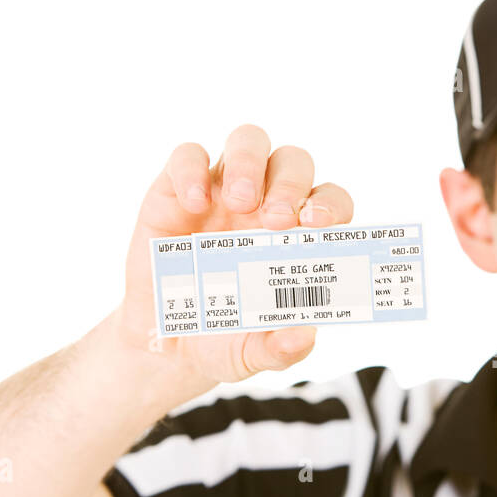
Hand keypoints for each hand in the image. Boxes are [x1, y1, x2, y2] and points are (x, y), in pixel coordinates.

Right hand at [113, 123, 353, 390]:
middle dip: (292, 183)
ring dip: (251, 162)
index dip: (331, 205)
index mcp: (299, 237)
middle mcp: (266, 205)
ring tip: (242, 201)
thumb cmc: (224, 339)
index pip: (330, 201)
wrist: (165, 345)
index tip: (319, 225)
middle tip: (278, 220)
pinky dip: (192, 170)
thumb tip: (304, 336)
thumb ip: (280, 349)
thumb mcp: (253, 354)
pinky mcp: (175, 191)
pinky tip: (195, 203)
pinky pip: (187, 157)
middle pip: (293, 162)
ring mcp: (223, 192)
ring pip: (249, 142)